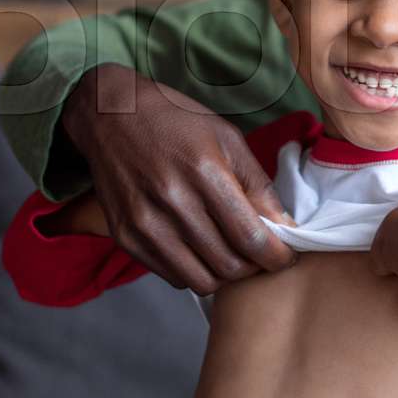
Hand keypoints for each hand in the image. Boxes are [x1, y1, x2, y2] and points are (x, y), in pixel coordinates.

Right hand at [61, 63, 297, 294]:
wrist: (112, 117)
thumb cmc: (176, 122)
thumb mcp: (227, 138)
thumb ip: (258, 185)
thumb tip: (285, 227)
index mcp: (204, 172)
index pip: (250, 237)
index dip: (276, 257)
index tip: (285, 258)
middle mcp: (172, 201)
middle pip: (228, 265)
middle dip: (253, 267)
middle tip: (258, 254)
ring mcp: (144, 223)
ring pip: (201, 281)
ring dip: (223, 275)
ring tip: (229, 253)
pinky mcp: (125, 237)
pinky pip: (171, 276)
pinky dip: (193, 271)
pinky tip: (198, 248)